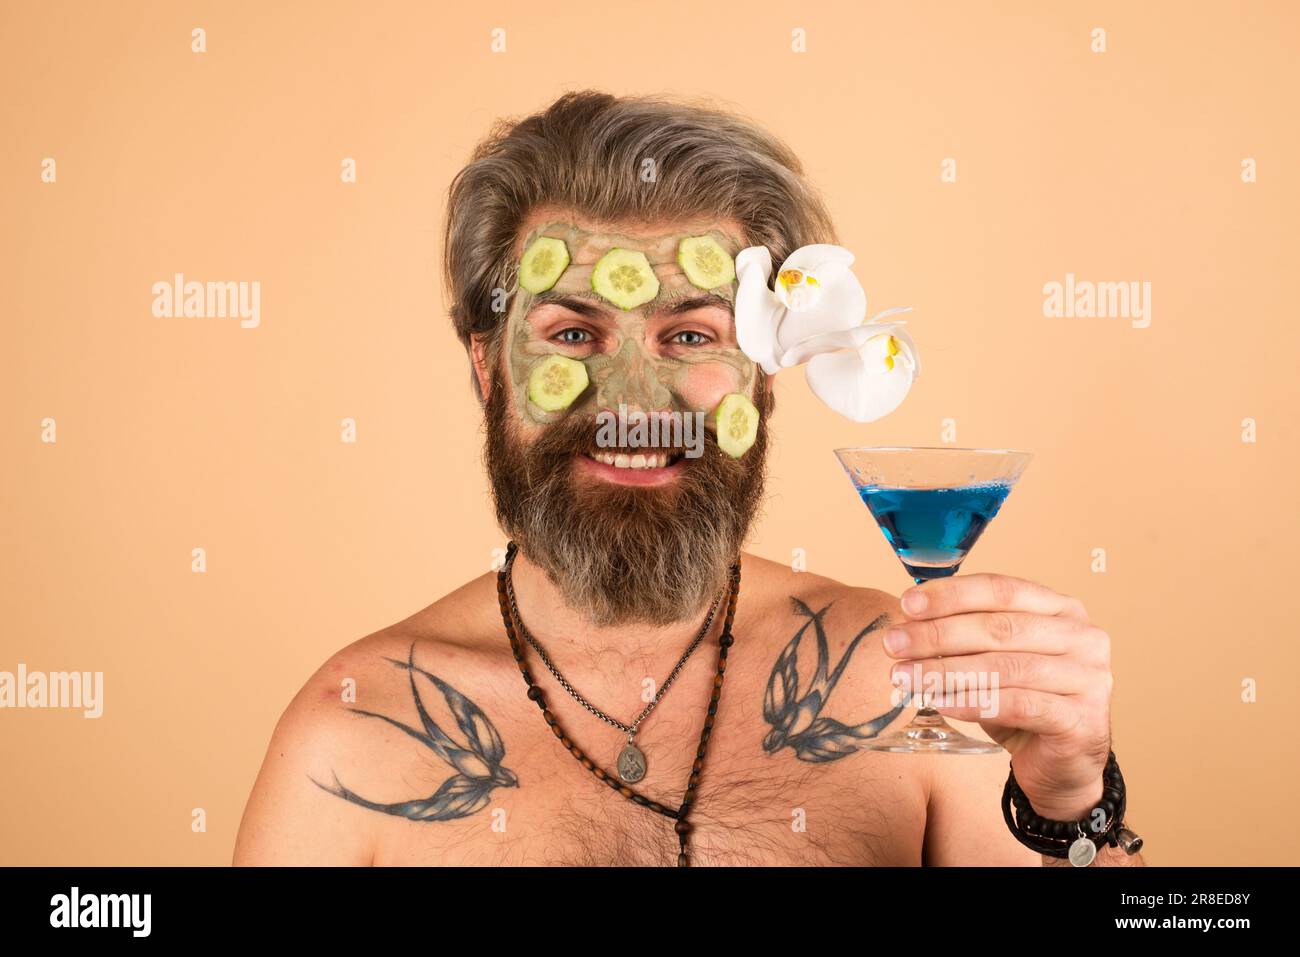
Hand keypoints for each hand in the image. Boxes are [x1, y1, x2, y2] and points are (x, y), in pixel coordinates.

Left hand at [882, 573, 1112, 819]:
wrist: (1061, 764)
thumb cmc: (1023, 700)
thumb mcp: (994, 658)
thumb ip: (966, 633)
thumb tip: (908, 619)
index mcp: (1062, 609)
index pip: (1002, 590)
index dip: (952, 595)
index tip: (908, 603)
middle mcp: (1082, 637)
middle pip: (999, 628)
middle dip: (938, 635)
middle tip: (894, 643)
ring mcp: (1089, 678)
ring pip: (1006, 668)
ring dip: (946, 671)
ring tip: (906, 677)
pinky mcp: (1082, 720)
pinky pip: (1018, 706)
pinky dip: (974, 703)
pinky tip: (940, 704)